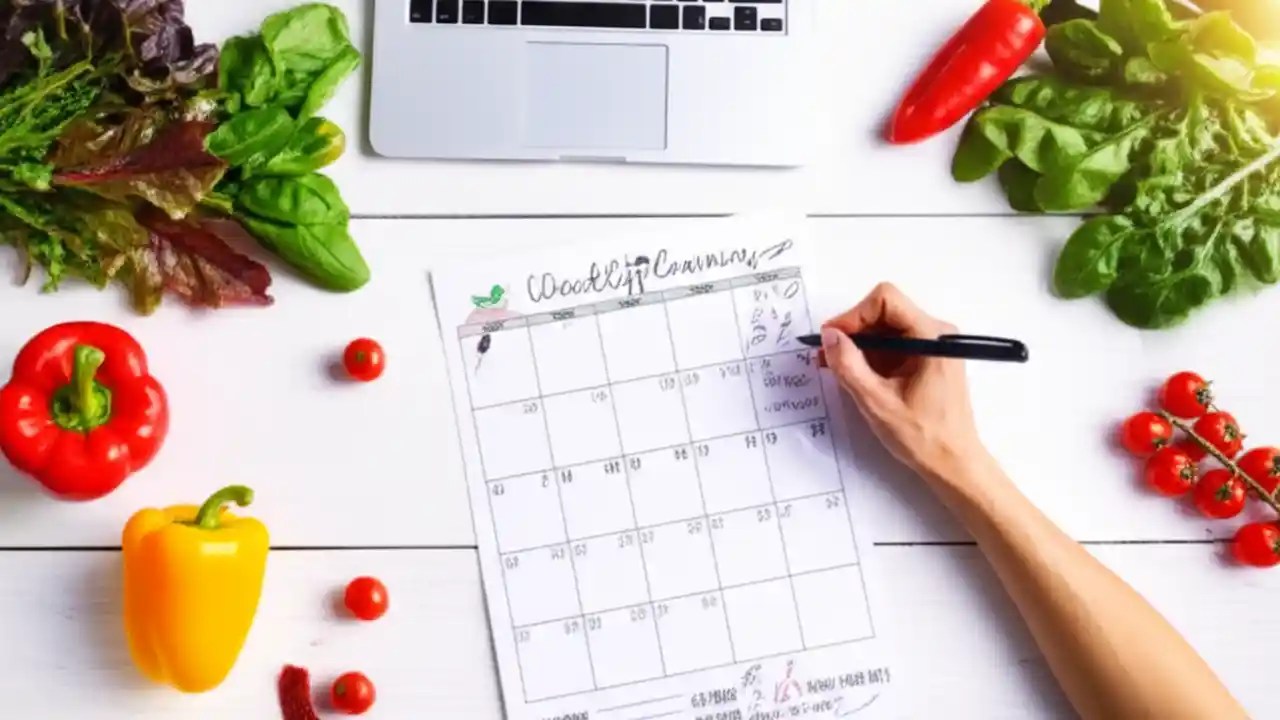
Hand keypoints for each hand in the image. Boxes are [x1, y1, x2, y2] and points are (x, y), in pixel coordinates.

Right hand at [821, 283, 986, 482]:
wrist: (954, 463)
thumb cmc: (923, 437)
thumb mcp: (877, 402)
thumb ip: (850, 365)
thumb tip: (830, 337)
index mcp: (932, 338)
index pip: (886, 301)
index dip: (854, 315)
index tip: (833, 338)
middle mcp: (936, 335)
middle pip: (885, 312)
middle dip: (853, 330)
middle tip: (827, 353)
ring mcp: (933, 346)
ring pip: (886, 328)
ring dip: (859, 344)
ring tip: (835, 365)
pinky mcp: (927, 359)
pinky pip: (894, 345)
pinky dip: (871, 355)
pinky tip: (853, 373)